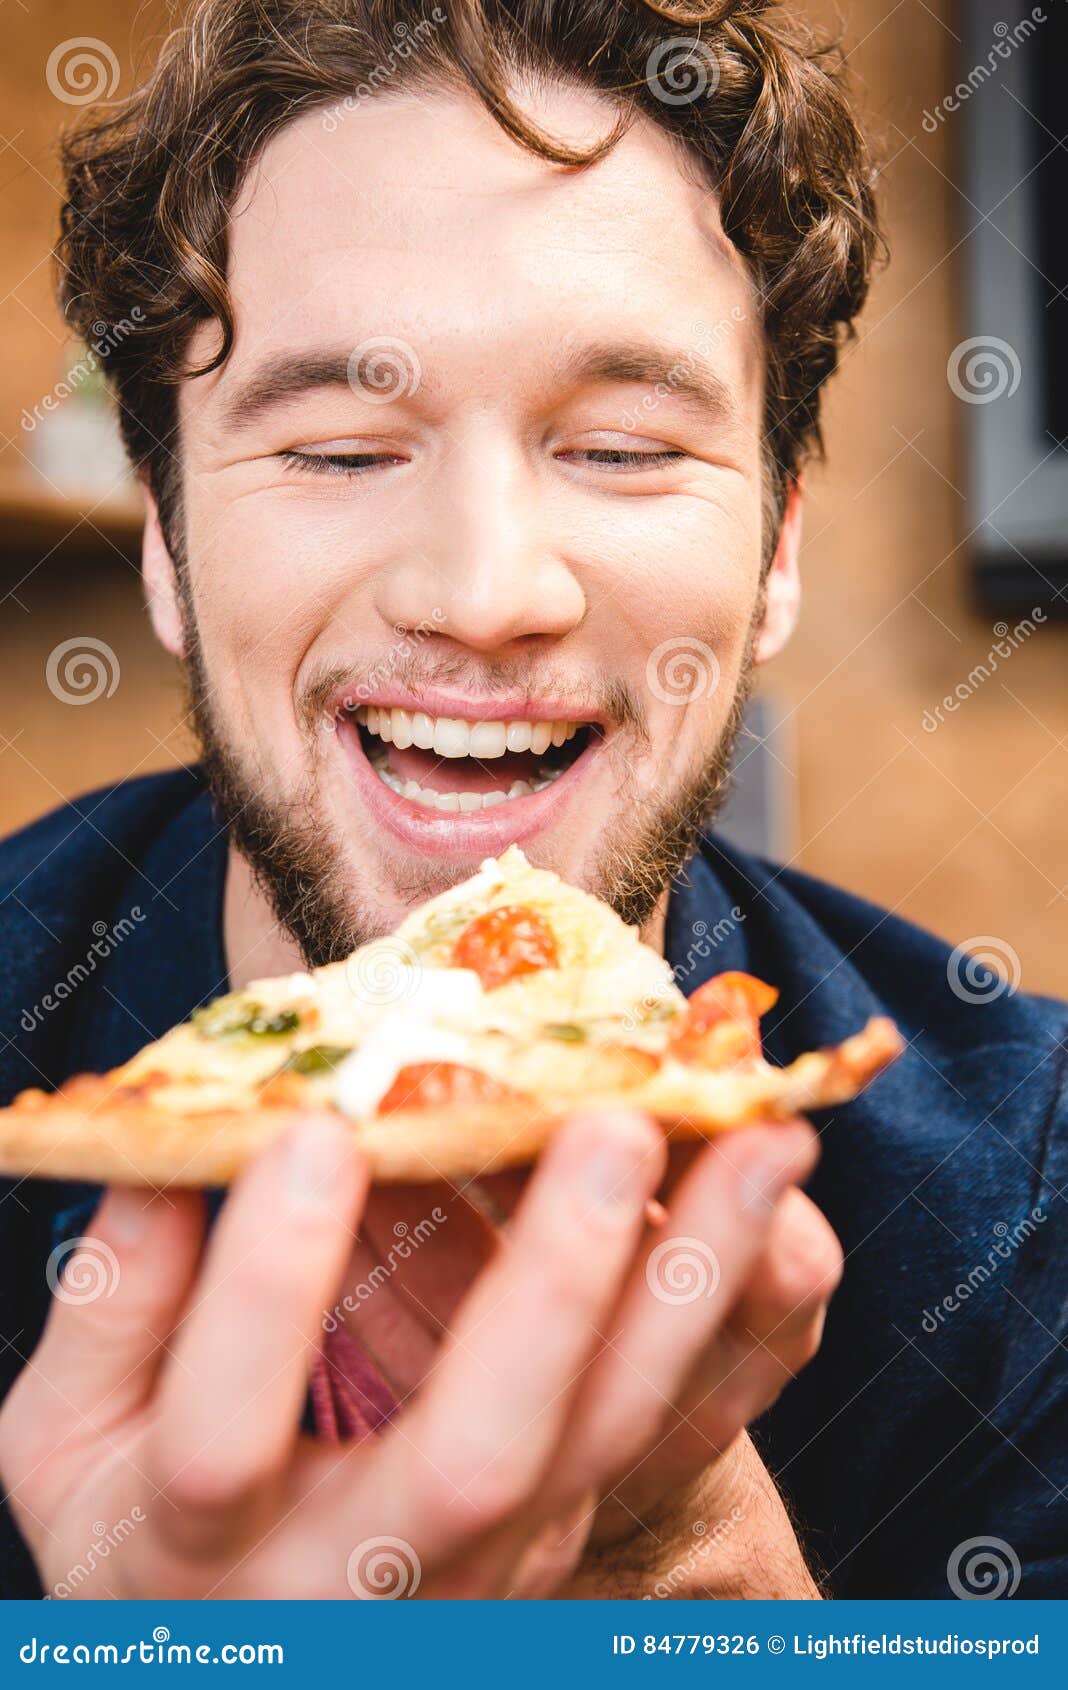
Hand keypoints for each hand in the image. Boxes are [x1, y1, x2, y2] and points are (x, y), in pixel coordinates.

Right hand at [0, 1109, 829, 1597]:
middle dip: (552, 1282)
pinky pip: (657, 1419)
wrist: (257, 1653)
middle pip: (482, 1452)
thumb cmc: (142, 1526)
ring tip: (766, 1139)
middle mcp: (372, 1577)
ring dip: (695, 1279)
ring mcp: (495, 1564)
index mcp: (204, 1549)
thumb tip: (180, 1146)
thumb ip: (111, 1305)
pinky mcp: (568, 1528)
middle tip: (615, 1126)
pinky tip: (763, 1185)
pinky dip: (720, 1299)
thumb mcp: (69, 1439)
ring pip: (611, 1437)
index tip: (310, 1135)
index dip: (266, 1291)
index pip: (226, 1441)